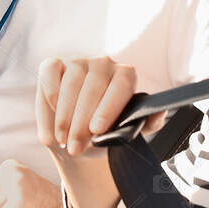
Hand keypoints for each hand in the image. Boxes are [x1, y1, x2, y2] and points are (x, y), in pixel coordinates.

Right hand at [33, 56, 166, 207]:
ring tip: (62, 140)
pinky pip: (49, 74)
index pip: (121, 85)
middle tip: (76, 147)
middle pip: (93, 87)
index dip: (108, 108)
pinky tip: (51, 119)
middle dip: (82, 121)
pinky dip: (49, 97)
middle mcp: (103, 63)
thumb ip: (146, 123)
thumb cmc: (107, 133)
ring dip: (64, 116)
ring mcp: (78, 61)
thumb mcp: (129, 132)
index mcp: (126, 75)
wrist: (80, 139)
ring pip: (70, 83)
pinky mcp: (54, 64)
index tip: (97, 131)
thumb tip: (160, 113)